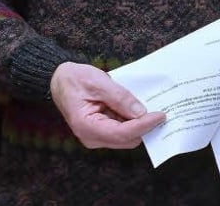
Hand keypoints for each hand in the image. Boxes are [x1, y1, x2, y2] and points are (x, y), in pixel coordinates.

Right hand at [49, 61, 165, 148]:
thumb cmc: (74, 79)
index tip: (160, 115)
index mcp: (87, 126)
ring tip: (152, 107)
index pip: (123, 133)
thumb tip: (141, 112)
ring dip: (139, 124)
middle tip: (160, 110)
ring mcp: (96, 136)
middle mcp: (91, 137)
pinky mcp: (101, 131)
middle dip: (144, 126)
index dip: (144, 125)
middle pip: (127, 139)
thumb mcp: (99, 82)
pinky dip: (133, 121)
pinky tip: (139, 108)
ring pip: (127, 137)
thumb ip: (120, 97)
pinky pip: (122, 130)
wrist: (59, 80)